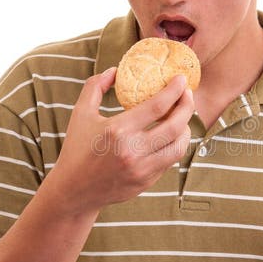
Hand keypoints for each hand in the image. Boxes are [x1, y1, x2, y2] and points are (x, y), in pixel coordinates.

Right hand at [49, 67, 193, 213]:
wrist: (74, 191)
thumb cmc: (77, 148)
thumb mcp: (81, 114)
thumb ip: (95, 87)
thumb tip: (115, 70)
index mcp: (117, 130)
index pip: (157, 106)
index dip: (174, 90)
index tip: (181, 79)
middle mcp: (132, 151)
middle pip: (175, 126)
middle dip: (187, 106)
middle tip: (188, 94)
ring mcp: (141, 169)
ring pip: (179, 147)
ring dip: (186, 129)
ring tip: (182, 117)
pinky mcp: (146, 182)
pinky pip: (169, 161)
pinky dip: (174, 145)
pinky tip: (171, 136)